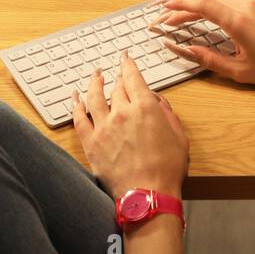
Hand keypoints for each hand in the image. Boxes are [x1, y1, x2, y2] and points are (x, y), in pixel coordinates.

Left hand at [72, 54, 188, 200]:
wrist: (147, 195)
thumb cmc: (166, 170)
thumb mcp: (179, 137)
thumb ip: (168, 115)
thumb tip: (157, 103)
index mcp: (145, 108)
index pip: (133, 77)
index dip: (128, 65)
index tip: (125, 58)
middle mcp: (122, 112)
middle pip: (116, 88)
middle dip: (117, 78)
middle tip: (116, 75)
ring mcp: (104, 127)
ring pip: (94, 97)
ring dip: (94, 83)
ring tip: (95, 76)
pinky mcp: (91, 143)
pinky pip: (79, 118)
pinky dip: (76, 105)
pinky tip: (75, 98)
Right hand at [149, 0, 254, 87]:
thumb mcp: (240, 71)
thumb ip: (210, 60)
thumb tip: (187, 50)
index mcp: (238, 21)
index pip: (200, 5)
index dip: (178, 6)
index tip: (163, 9)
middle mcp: (246, 5)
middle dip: (184, 6)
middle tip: (168, 17)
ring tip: (187, 6)